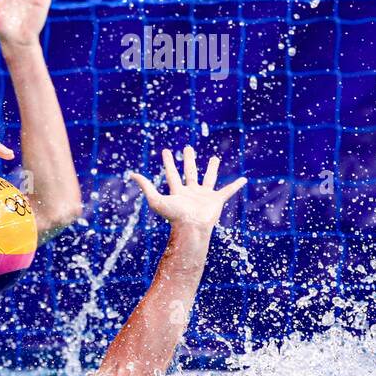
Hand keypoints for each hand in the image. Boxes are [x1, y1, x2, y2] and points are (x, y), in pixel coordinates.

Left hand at [127, 147, 247, 231]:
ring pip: (209, 178)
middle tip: (188, 148)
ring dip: (211, 168)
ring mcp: (204, 196)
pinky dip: (236, 185)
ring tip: (214, 158)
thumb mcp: (156, 200)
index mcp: (177, 192)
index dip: (168, 162)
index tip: (166, 151)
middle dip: (188, 160)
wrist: (191, 228)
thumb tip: (131, 174)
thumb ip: (146, 186)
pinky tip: (243, 179)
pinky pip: (228, 190)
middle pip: (189, 172)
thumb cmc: (174, 216)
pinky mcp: (217, 200)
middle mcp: (191, 192)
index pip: (172, 174)